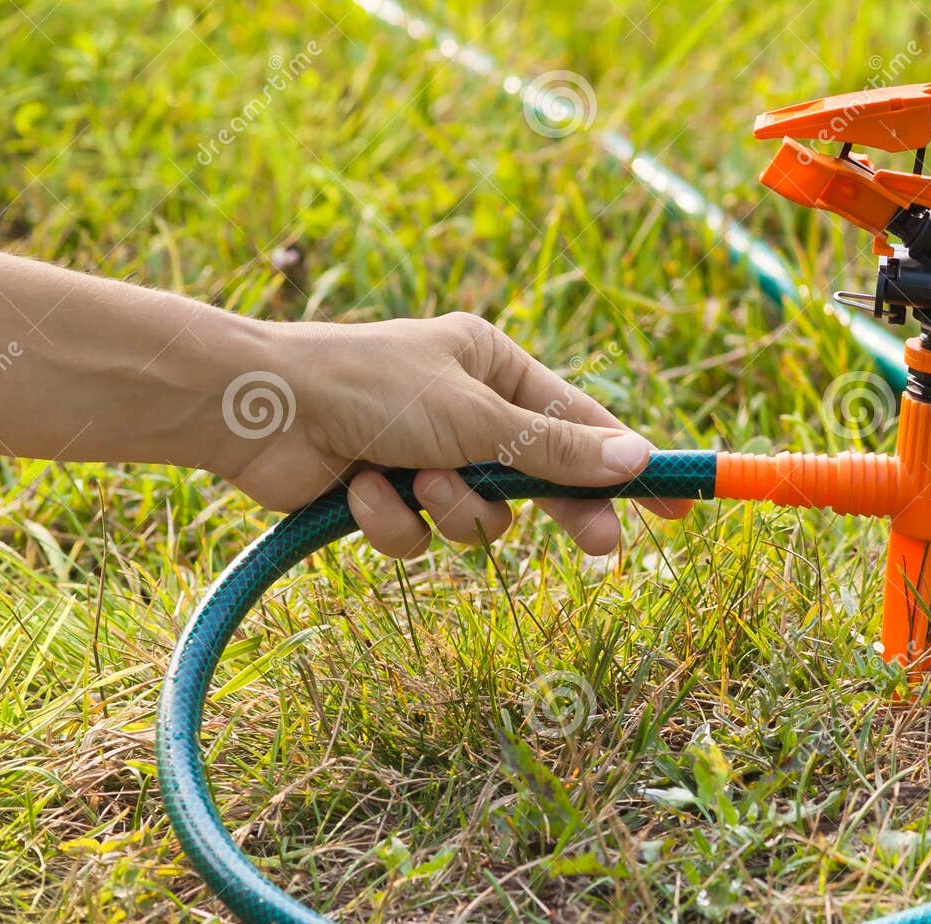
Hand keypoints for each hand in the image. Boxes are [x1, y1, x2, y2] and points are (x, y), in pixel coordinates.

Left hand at [223, 313, 689, 557]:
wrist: (253, 410)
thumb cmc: (365, 387)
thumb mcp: (475, 416)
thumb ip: (556, 448)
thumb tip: (637, 459)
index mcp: (492, 366)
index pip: (582, 423)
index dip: (630, 467)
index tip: (678, 505)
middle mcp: (463, 409)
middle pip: (539, 478)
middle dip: (555, 510)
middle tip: (600, 549)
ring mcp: (423, 455)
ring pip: (478, 516)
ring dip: (449, 510)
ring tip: (414, 484)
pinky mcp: (382, 498)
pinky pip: (417, 535)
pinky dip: (391, 521)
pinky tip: (359, 491)